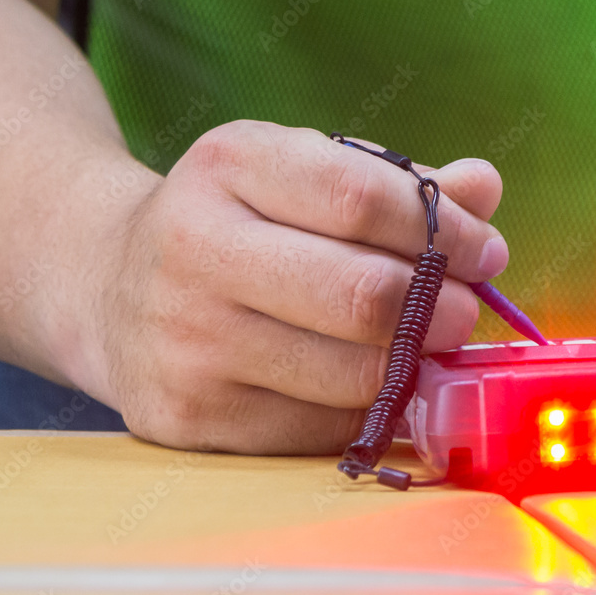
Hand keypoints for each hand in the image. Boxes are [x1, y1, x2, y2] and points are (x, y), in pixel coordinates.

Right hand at [86, 121, 506, 453]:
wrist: (109, 285)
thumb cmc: (234, 224)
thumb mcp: (296, 175)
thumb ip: (393, 182)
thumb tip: (484, 187)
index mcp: (228, 166)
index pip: (363, 198)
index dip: (447, 232)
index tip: (486, 252)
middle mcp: (193, 250)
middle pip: (364, 297)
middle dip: (444, 309)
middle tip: (467, 312)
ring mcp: (185, 342)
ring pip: (354, 375)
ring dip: (414, 365)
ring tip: (421, 345)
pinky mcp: (188, 417)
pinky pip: (324, 428)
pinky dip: (366, 408)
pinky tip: (367, 380)